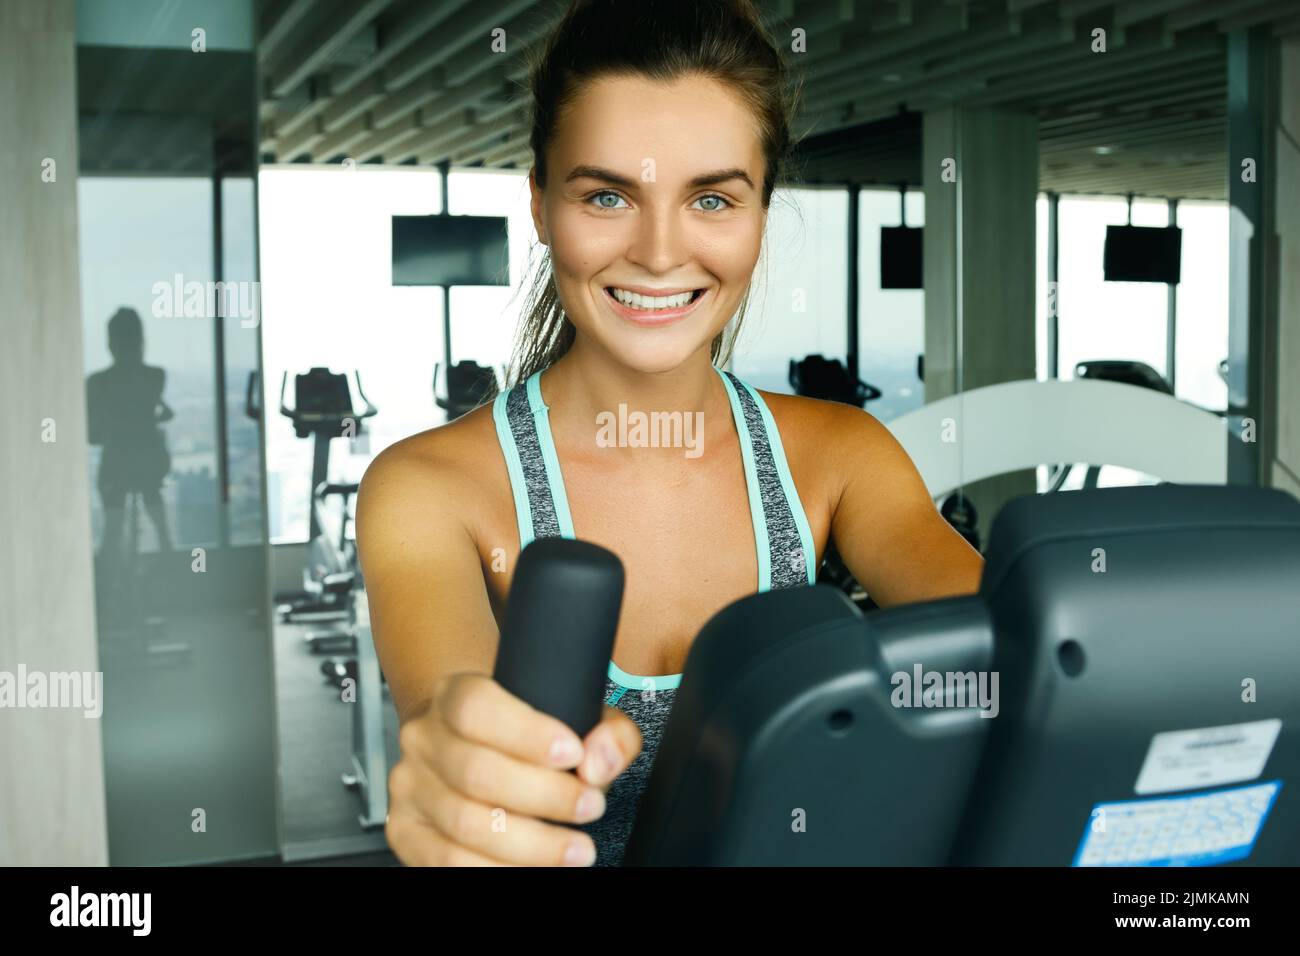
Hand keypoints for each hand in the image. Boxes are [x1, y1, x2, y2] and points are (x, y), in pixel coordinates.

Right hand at [385, 672, 641, 865]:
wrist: (469, 748)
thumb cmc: (524, 736)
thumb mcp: (573, 718)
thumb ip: (605, 732)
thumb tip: (599, 761)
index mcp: (453, 695)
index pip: (476, 707)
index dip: (527, 733)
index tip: (573, 753)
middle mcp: (423, 738)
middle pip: (477, 772)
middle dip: (545, 797)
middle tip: (590, 806)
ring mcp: (410, 788)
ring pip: (466, 824)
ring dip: (532, 845)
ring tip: (575, 849)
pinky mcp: (406, 833)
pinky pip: (449, 862)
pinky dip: (499, 871)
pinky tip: (535, 868)